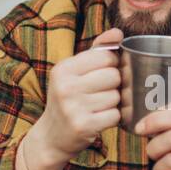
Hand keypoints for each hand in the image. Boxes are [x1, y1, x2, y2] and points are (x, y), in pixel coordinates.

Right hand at [39, 26, 123, 161]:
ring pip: (117, 96)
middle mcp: (66, 86)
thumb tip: (118, 33)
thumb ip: (97, 50)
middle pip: (114, 76)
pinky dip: (112, 118)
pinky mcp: (84, 126)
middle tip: (102, 92)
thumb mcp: (75, 72)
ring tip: (98, 106)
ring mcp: (74, 107)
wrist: (52, 136)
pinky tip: (100, 118)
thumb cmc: (68, 98)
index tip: (103, 73)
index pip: (106, 56)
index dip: (112, 65)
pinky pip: (115, 115)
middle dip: (114, 85)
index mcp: (64, 68)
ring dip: (114, 102)